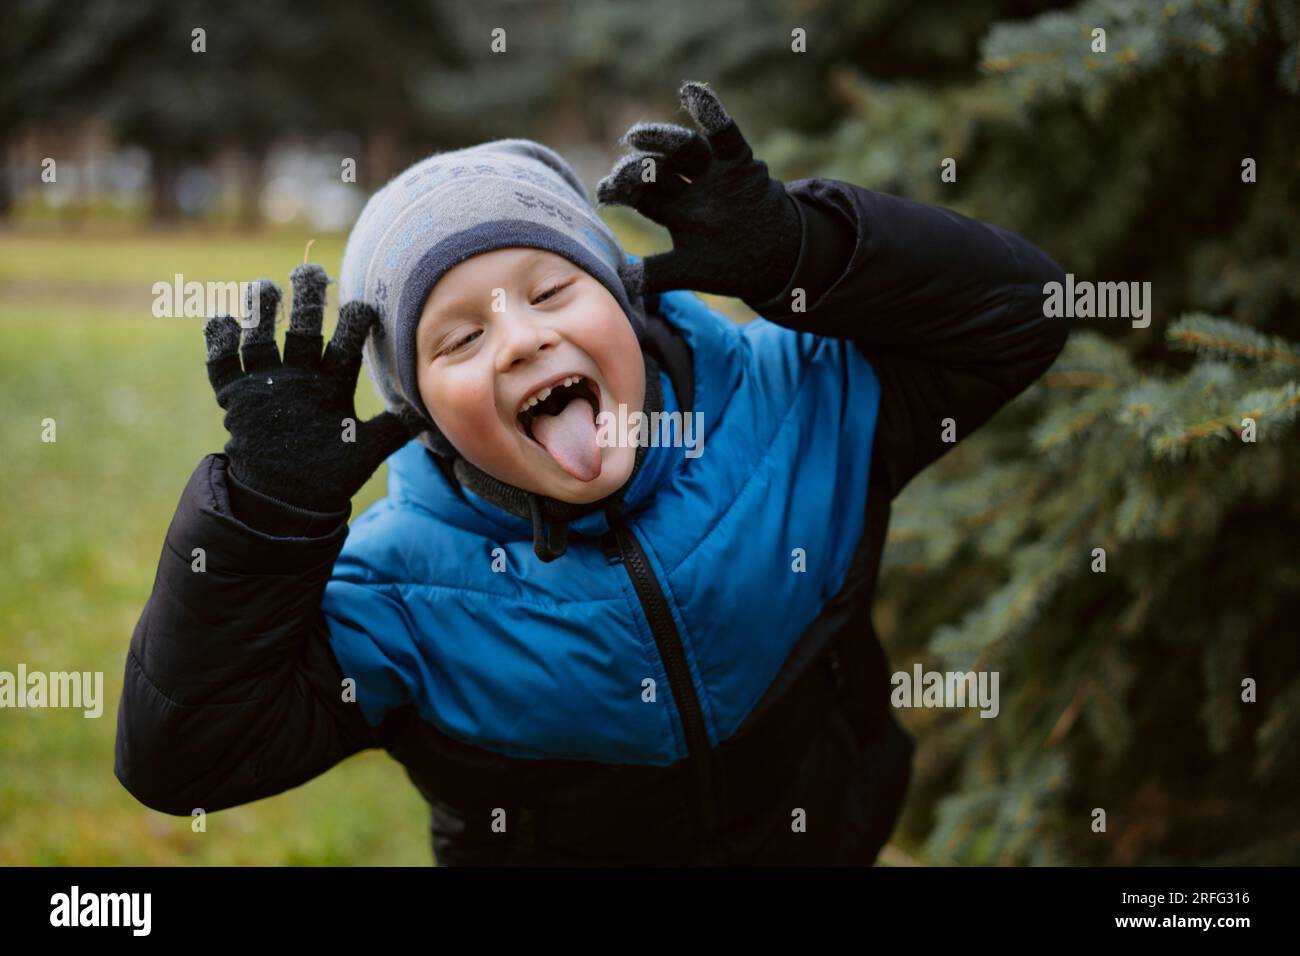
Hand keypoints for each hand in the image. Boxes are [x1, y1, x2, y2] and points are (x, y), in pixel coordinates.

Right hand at [203, 264, 427, 513]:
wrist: (288, 498)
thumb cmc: (330, 472)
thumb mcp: (365, 449)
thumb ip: (393, 429)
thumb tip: (427, 415)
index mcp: (332, 381)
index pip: (344, 345)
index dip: (352, 324)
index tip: (363, 307)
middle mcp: (300, 373)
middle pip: (303, 328)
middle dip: (306, 300)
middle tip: (311, 272)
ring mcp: (266, 381)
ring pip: (262, 336)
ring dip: (261, 311)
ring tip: (266, 287)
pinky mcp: (236, 394)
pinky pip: (222, 362)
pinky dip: (219, 341)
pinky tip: (223, 318)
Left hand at [596, 80, 801, 302]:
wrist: (778, 259)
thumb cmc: (729, 266)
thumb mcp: (689, 271)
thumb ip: (655, 274)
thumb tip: (620, 283)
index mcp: (673, 210)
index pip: (641, 196)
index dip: (622, 191)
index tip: (604, 191)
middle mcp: (689, 186)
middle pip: (659, 170)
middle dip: (638, 169)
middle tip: (622, 172)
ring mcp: (713, 172)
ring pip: (684, 150)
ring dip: (661, 139)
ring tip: (637, 135)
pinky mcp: (738, 161)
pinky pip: (725, 132)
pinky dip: (711, 110)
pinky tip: (692, 91)